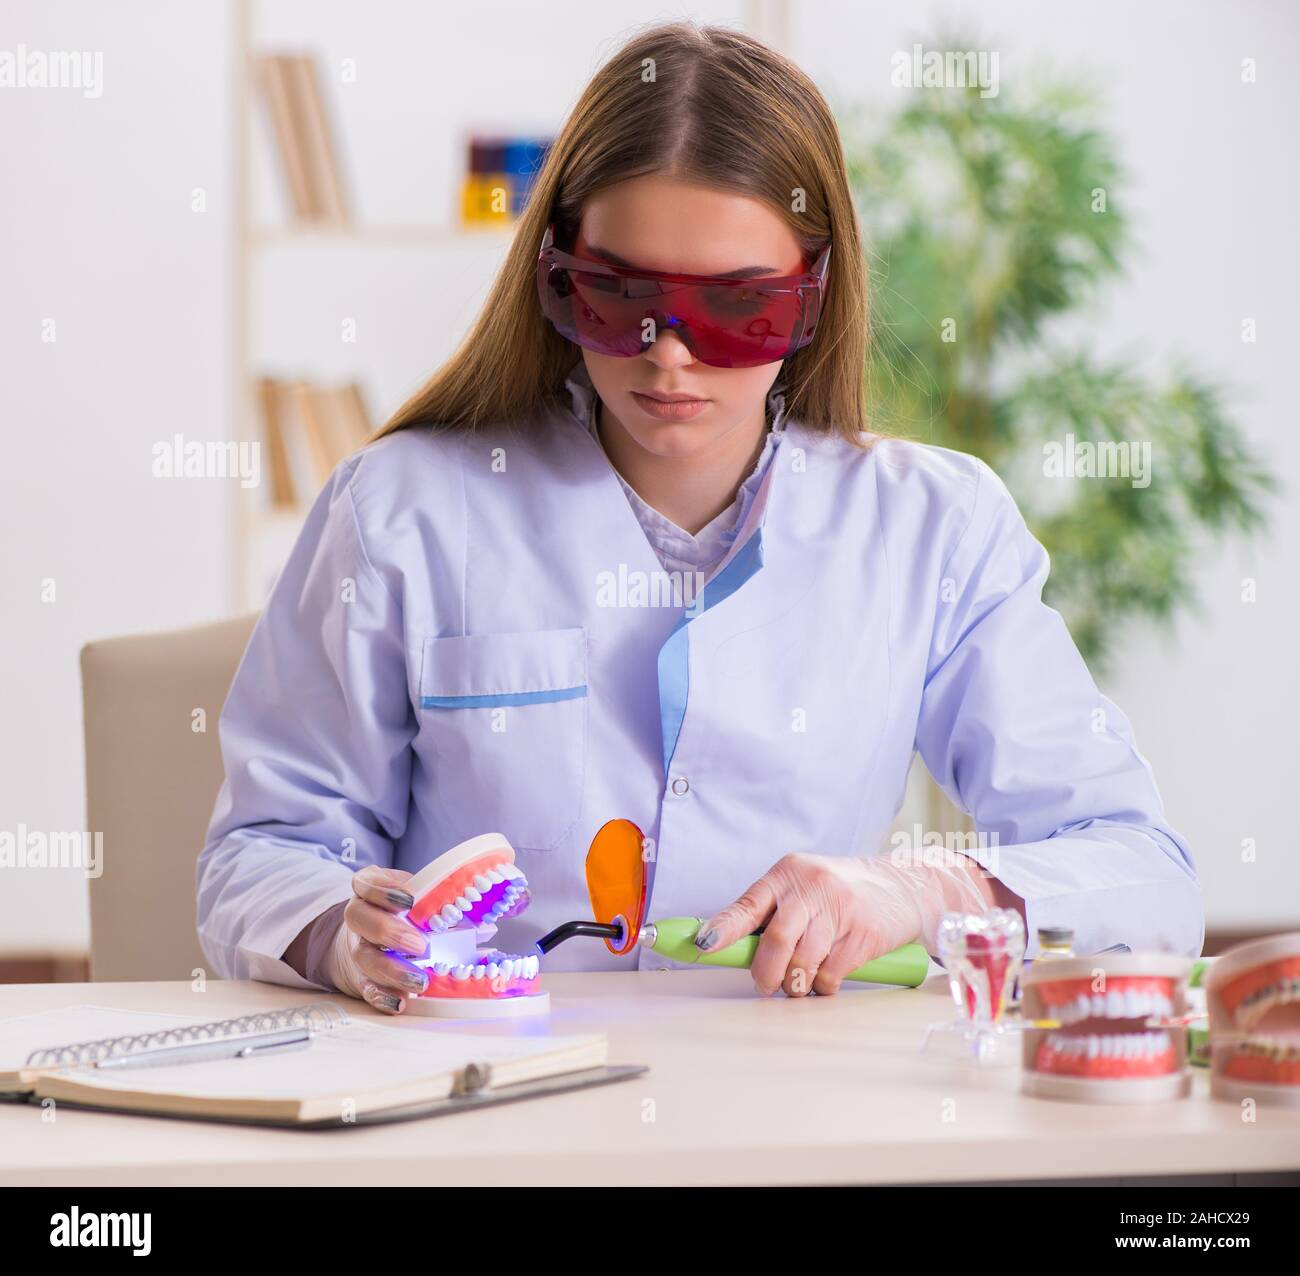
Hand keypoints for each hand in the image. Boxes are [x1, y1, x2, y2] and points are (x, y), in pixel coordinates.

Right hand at [325, 866, 429, 1013]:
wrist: (370, 937)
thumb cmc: (402, 911)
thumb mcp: (415, 897)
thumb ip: (440, 905)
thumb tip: (485, 927)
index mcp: (370, 888)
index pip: (366, 883)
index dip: (384, 891)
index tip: (410, 900)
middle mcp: (358, 916)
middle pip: (359, 918)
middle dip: (389, 931)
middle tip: (420, 945)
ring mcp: (357, 947)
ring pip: (364, 956)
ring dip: (392, 970)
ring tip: (419, 980)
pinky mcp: (360, 976)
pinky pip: (366, 987)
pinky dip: (383, 995)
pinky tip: (401, 1001)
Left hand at [697, 851, 992, 996]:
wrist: (901, 885)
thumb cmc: (838, 892)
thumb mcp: (803, 887)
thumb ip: (771, 912)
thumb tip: (729, 947)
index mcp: (787, 873)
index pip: (748, 904)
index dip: (723, 928)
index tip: (703, 945)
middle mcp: (812, 887)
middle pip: (777, 939)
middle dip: (765, 972)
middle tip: (764, 985)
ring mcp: (840, 910)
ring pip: (803, 962)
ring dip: (795, 984)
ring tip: (798, 983)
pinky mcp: (864, 935)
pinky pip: (830, 975)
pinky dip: (822, 986)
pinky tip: (826, 977)